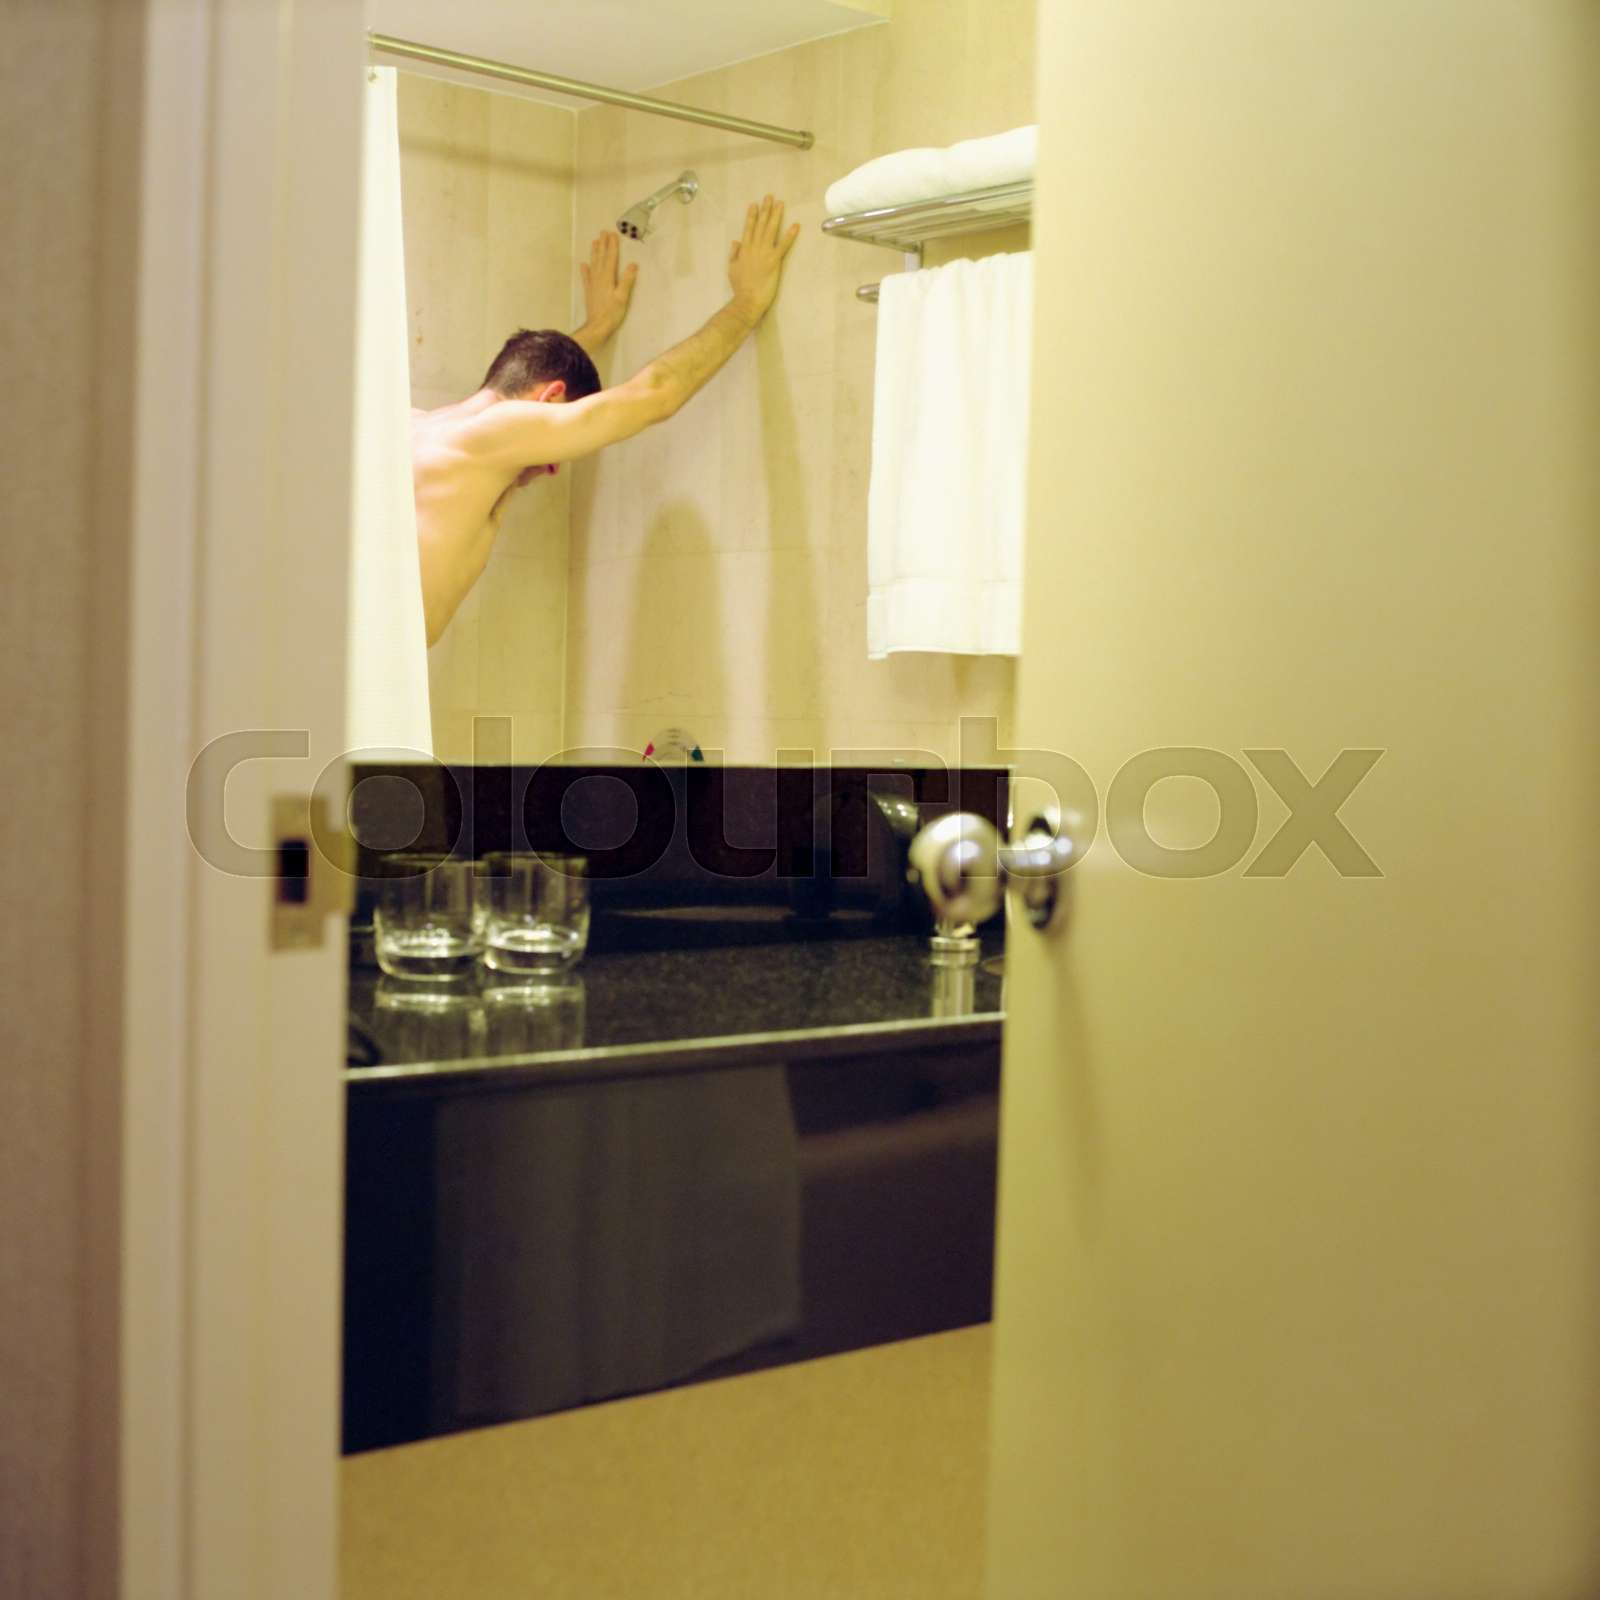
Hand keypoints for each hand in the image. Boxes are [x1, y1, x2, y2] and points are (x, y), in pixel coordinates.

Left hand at [578, 230, 637, 341]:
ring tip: (594, 242)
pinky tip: (583, 264)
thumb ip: (627, 280)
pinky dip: (585, 270)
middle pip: (601, 258)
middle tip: (603, 232)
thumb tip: (633, 265)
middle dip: (603, 245)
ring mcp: (593, 284)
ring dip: (594, 253)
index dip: (612, 246)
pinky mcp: (589, 292)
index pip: (611, 258)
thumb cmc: (612, 313)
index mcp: (608, 278)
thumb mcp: (623, 297)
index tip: (613, 234)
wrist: (597, 326)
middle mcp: (599, 278)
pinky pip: (586, 278)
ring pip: (593, 264)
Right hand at [728, 196, 799, 323]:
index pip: (748, 228)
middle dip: (765, 209)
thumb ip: (734, 254)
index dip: (752, 215)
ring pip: (771, 230)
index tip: (754, 204)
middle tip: (770, 196)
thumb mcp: (732, 268)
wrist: (747, 300)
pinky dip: (789, 235)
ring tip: (781, 204)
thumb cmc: (740, 287)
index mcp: (744, 249)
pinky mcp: (774, 261)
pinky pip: (783, 246)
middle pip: (760, 225)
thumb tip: (736, 241)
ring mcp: (764, 253)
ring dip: (776, 216)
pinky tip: (795, 226)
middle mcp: (754, 247)